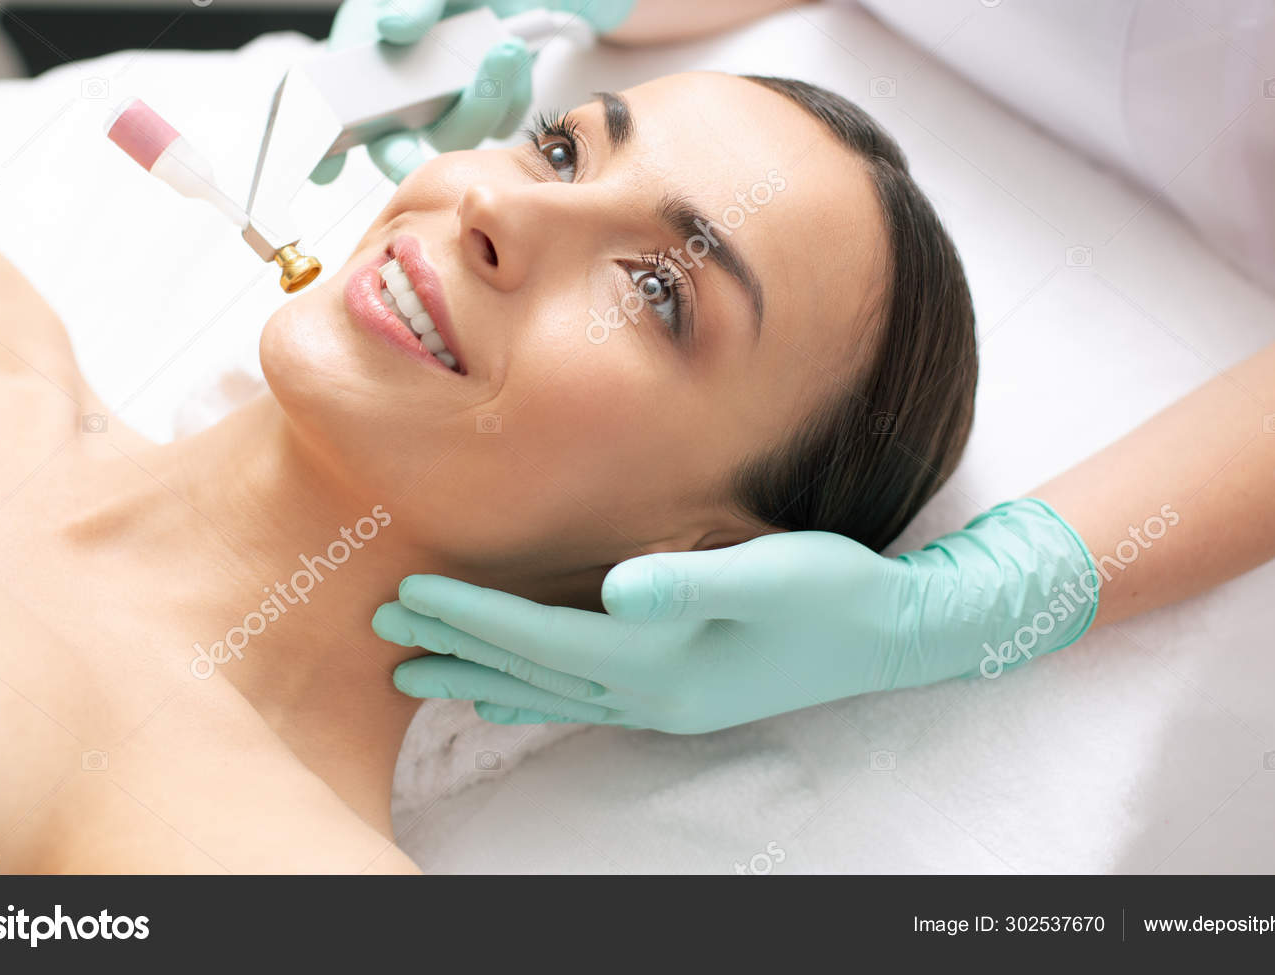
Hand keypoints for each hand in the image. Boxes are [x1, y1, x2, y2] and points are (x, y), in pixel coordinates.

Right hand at [310, 0, 639, 185]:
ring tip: (506, 46)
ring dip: (481, 101)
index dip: (323, 133)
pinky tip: (515, 50)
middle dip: (399, 153)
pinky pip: (496, 122)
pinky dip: (511, 92)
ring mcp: (440, 100)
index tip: (323, 169)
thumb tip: (392, 28)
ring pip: (450, 134)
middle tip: (413, 157)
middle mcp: (397, 80)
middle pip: (386, 138)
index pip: (330, 93)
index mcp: (367, 37)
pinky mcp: (482, 108)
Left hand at [371, 499, 1099, 733]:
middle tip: (383, 633)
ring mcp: (662, 701)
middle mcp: (650, 692)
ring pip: (547, 690)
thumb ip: (691, 579)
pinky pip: (580, 700)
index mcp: (660, 658)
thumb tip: (615, 585)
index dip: (471, 615)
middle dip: (456, 647)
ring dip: (482, 676)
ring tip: (417, 676)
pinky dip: (532, 695)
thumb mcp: (771, 572)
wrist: (891, 637)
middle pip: (530, 669)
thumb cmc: (832, 593)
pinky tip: (507, 699)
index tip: (408, 596)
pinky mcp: (677, 694)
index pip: (540, 637)